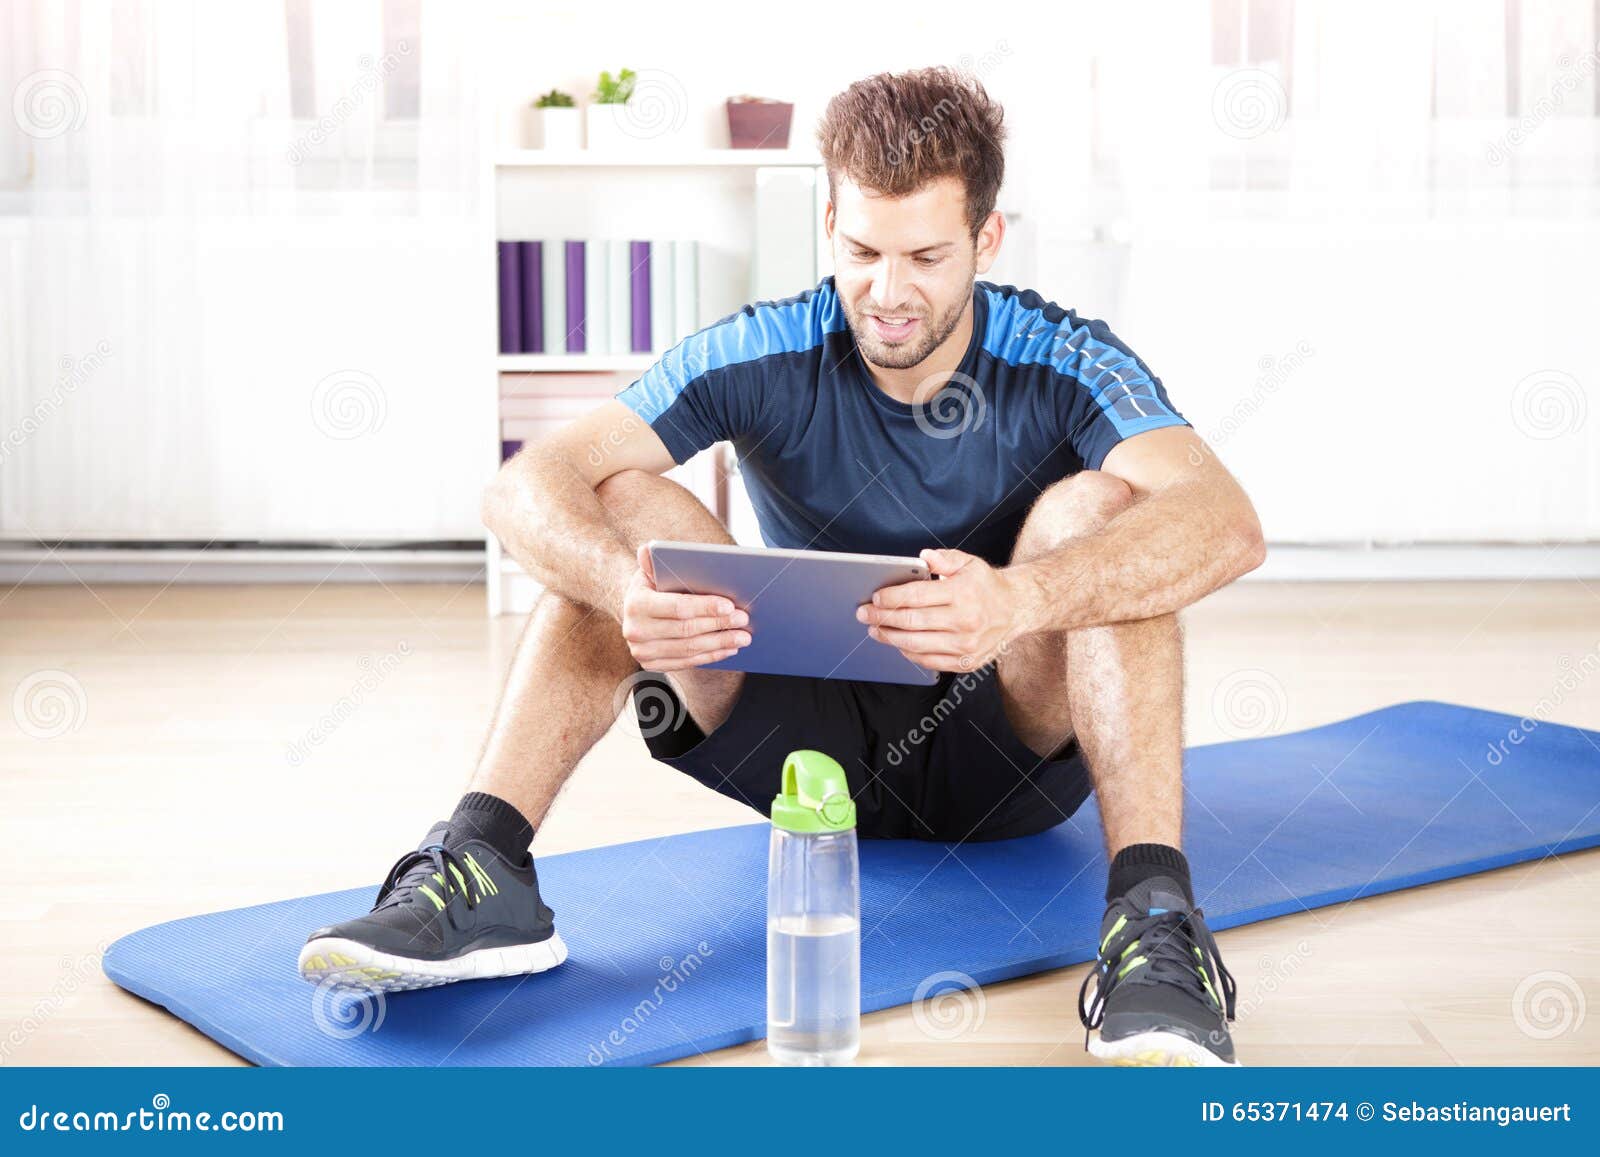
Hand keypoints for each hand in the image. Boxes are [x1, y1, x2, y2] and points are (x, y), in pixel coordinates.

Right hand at [620, 544, 750, 671]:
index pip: (678, 607)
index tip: (730, 606)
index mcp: (636, 604)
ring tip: (743, 637)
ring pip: (689, 649)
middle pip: (687, 630)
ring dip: (720, 643)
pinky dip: (711, 656)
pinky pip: (687, 662)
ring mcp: (642, 651)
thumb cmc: (651, 589)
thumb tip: (648, 549)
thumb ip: (653, 562)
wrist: (635, 617)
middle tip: (743, 619)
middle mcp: (635, 631)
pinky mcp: (651, 665)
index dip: (705, 607)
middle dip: (719, 624)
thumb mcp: (650, 574)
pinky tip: (729, 648)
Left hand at [856, 548, 1022, 672]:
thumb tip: (922, 557)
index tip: (875, 598)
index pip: (916, 596)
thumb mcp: (969, 563)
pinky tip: (898, 643)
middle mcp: (964, 621)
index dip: (891, 598)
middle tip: (864, 614)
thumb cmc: (987, 586)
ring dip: (890, 637)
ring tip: (875, 629)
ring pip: (916, 644)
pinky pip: (929, 661)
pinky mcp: (965, 662)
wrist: (1016, 610)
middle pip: (911, 621)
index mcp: (962, 593)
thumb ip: (944, 559)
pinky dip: (909, 653)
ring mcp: (965, 645)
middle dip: (882, 617)